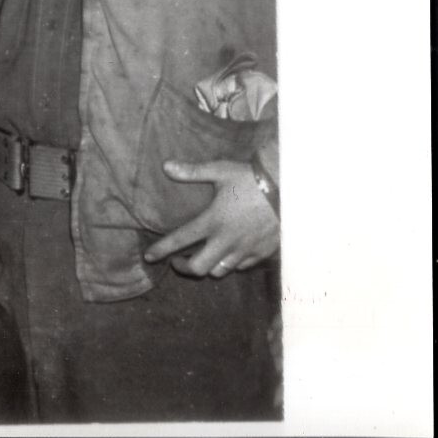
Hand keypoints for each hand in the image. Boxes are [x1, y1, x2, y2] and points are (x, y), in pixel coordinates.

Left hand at [142, 158, 278, 277]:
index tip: (149, 257)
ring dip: (207, 267)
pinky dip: (230, 264)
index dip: (160, 250)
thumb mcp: (220, 171)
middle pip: (198, 268)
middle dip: (183, 267)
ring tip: (202, 257)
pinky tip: (228, 254)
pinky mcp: (261, 253)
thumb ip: (192, 172)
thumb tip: (166, 166)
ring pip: (219, 271)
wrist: (288, 189)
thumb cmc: (251, 178)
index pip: (179, 240)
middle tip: (177, 260)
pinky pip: (240, 266)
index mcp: (212, 221)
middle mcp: (226, 240)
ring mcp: (244, 250)